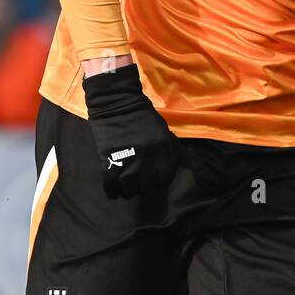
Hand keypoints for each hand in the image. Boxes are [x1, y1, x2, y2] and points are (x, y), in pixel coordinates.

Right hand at [82, 63, 179, 198]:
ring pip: (129, 190)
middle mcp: (148, 161)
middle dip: (143, 187)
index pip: (165, 179)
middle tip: (138, 182)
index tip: (153, 179)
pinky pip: (111, 186)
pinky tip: (113, 190)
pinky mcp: (109, 163)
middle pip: (147, 187)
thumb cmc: (142, 116)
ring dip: (128, 191)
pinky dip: (112, 191)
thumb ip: (172, 150)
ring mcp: (128, 163)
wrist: (117, 103)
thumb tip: (185, 167)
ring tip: (125, 187)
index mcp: (163, 152)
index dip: (159, 181)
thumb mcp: (164, 131)